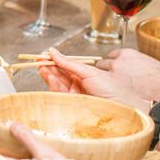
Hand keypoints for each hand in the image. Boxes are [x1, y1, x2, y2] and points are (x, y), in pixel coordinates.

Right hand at [34, 48, 152, 112]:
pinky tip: (49, 76)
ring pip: (57, 83)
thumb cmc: (113, 89)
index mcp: (84, 76)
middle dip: (48, 67)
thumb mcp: (90, 72)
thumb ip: (70, 63)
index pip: (65, 66)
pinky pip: (60, 93)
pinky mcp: (72, 105)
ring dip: (48, 74)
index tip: (44, 55)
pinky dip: (53, 84)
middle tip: (38, 60)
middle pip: (59, 75)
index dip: (54, 60)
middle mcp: (79, 85)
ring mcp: (75, 95)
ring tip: (41, 66)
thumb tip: (54, 52)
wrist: (122, 108)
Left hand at [90, 48, 159, 102]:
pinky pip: (101, 87)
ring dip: (103, 81)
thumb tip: (129, 69)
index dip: (114, 64)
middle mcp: (118, 62)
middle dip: (107, 72)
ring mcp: (113, 74)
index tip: (116, 71)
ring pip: (99, 75)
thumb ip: (134, 64)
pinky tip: (111, 95)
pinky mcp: (112, 87)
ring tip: (112, 91)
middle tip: (113, 83)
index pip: (112, 56)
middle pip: (102, 65)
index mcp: (128, 54)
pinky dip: (104, 90)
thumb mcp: (147, 64)